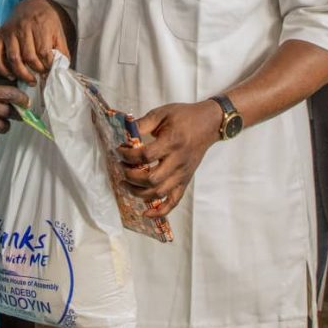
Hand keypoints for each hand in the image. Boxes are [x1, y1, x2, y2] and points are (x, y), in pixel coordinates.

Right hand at [0, 0, 71, 83]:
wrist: (32, 5)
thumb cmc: (47, 21)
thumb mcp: (59, 32)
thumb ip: (61, 50)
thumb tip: (60, 70)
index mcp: (40, 24)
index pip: (44, 52)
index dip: (48, 66)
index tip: (50, 71)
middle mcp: (23, 27)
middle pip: (29, 57)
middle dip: (36, 71)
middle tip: (41, 76)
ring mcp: (9, 31)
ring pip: (13, 58)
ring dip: (22, 74)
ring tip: (30, 80)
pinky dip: (2, 69)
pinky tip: (11, 76)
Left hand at [118, 100, 220, 216]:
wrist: (208, 124)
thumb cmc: (184, 117)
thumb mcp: (161, 113)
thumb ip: (142, 124)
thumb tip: (123, 132)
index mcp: (171, 142)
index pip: (145, 156)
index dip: (128, 156)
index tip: (119, 151)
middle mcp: (178, 161)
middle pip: (151, 178)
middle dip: (131, 176)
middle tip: (122, 168)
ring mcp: (182, 174)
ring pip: (159, 192)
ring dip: (139, 193)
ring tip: (126, 184)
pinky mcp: (185, 181)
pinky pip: (174, 201)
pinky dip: (160, 211)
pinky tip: (146, 213)